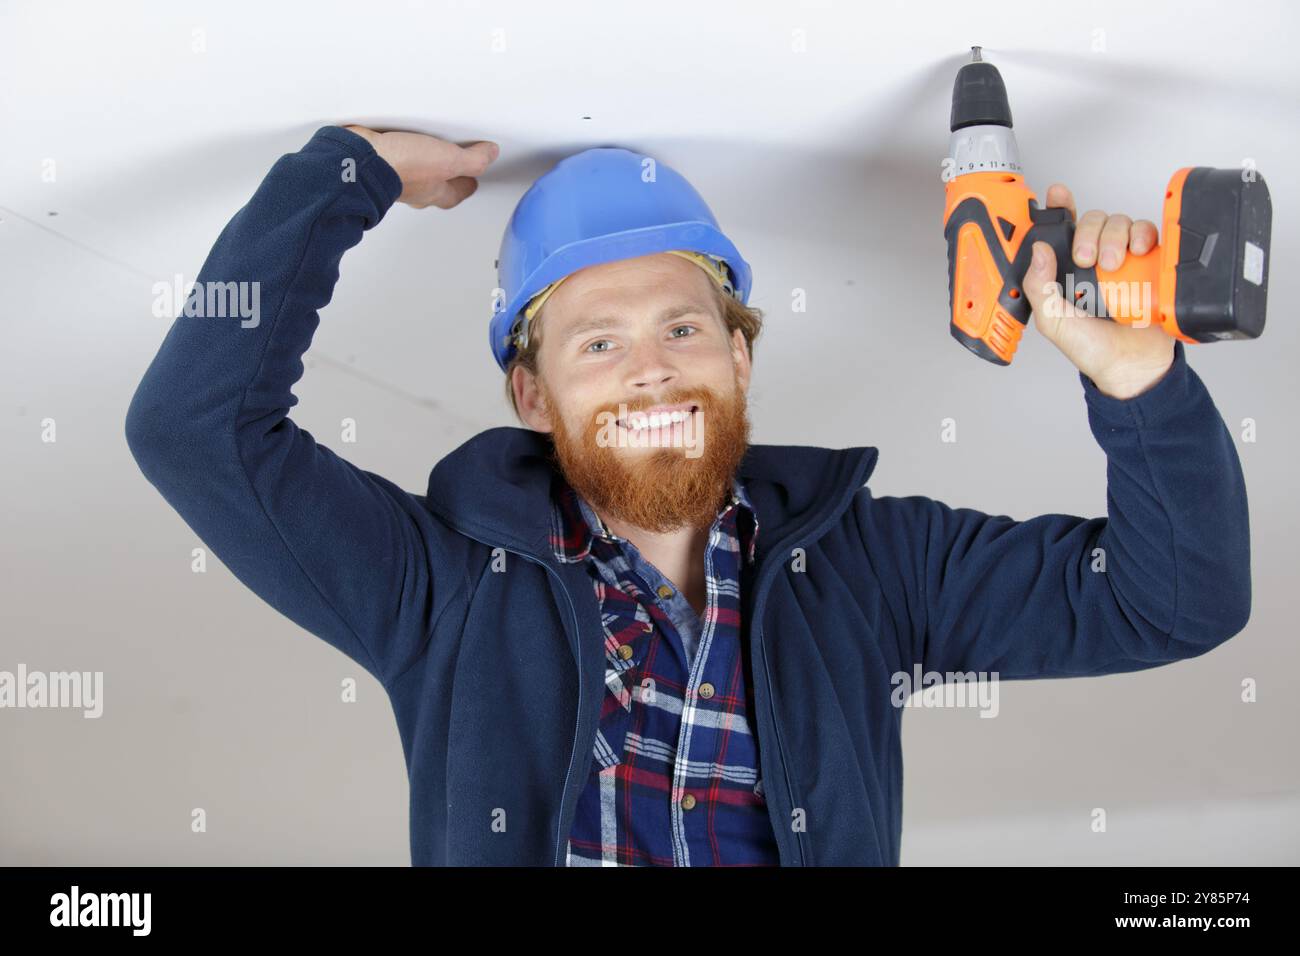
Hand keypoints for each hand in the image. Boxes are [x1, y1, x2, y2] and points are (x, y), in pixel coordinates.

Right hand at [343, 125, 499, 209]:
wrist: (361, 159)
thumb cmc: (400, 166)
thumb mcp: (448, 160)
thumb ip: (473, 160)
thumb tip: (489, 155)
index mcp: (433, 192)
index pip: (456, 194)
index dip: (467, 187)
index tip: (474, 181)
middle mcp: (413, 188)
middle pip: (434, 188)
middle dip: (444, 180)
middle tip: (451, 169)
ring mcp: (394, 176)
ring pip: (413, 175)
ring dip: (421, 166)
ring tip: (428, 152)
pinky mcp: (377, 161)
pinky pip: (394, 158)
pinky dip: (399, 151)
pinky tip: (398, 140)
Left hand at [1021, 183, 1175, 399]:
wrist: (1132, 366)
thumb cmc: (1092, 347)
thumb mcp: (1053, 321)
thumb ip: (1039, 287)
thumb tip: (1038, 251)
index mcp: (1065, 271)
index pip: (1061, 231)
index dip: (1058, 208)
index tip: (1056, 195)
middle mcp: (1094, 260)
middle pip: (1093, 220)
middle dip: (1089, 233)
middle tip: (1087, 259)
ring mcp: (1124, 260)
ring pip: (1120, 222)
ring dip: (1115, 237)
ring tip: (1113, 266)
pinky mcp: (1150, 263)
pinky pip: (1149, 234)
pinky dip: (1144, 236)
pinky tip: (1138, 254)